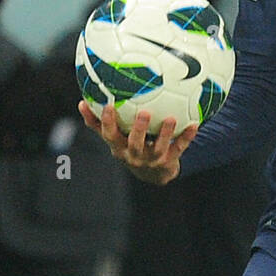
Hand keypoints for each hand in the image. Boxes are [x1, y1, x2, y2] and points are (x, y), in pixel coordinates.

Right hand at [78, 102, 197, 183]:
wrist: (153, 173)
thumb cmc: (129, 146)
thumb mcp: (114, 138)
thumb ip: (98, 122)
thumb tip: (81, 102)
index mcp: (119, 147)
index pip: (110, 135)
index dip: (108, 122)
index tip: (109, 105)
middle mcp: (134, 156)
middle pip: (135, 145)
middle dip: (139, 130)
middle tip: (144, 113)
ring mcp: (153, 160)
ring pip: (159, 148)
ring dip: (165, 133)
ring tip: (171, 118)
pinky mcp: (169, 162)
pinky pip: (179, 148)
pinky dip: (187, 137)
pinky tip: (194, 124)